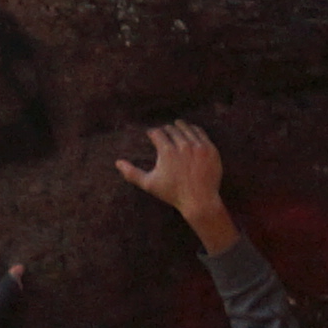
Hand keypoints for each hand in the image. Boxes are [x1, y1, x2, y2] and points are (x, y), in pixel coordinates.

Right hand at [112, 123, 237, 255]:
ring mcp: (198, 146)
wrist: (200, 200)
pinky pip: (201, 133)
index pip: (157, 132)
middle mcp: (183, 145)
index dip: (152, 133)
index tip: (151, 135)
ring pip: (187, 128)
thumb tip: (117, 162)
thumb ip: (132, 173)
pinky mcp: (210, 149)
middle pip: (172, 128)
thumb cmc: (173, 193)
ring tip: (176, 127)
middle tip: (163, 132)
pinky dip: (194, 130)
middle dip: (166, 129)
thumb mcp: (149, 184)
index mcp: (167, 151)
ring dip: (180, 127)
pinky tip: (190, 132)